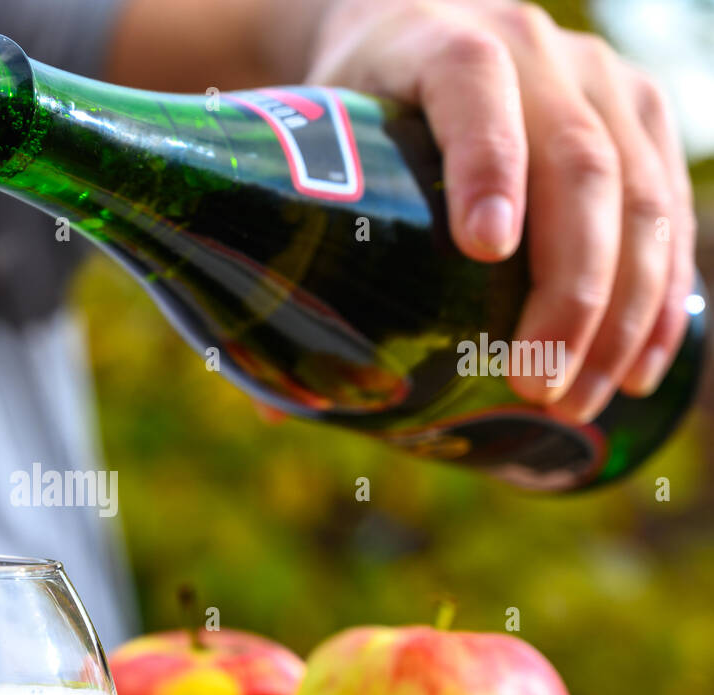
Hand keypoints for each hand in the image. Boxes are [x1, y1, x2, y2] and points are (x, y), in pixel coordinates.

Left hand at [306, 0, 694, 420]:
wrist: (414, 27)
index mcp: (438, 43)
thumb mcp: (310, 143)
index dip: (485, 161)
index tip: (484, 247)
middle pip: (578, 161)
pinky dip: (660, 294)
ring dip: (620, 312)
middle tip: (533, 385)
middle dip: (567, 289)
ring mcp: (600, 80)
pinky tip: (638, 365)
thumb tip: (270, 409)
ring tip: (579, 401)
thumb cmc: (352, 107)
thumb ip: (288, 251)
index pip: (471, 86)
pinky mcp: (641, 116)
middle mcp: (534, 51)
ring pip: (639, 194)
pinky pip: (670, 209)